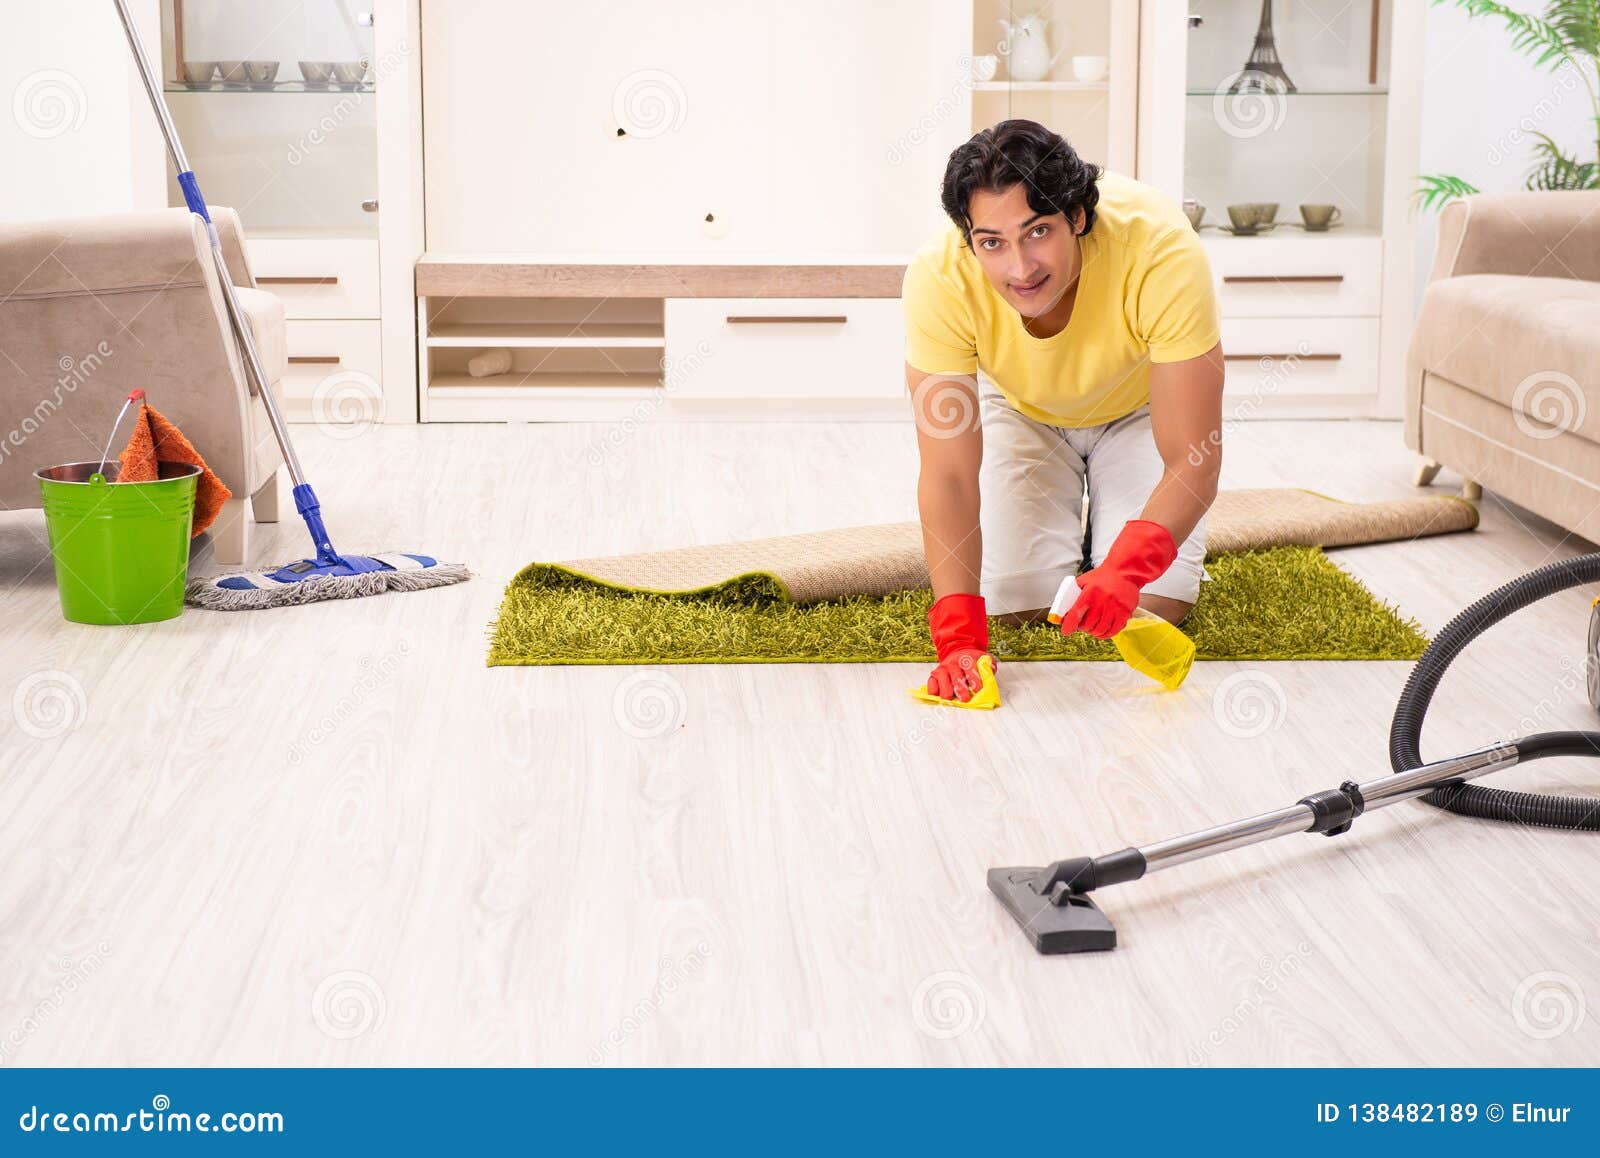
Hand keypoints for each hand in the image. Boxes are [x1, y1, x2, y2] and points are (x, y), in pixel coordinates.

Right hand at [926, 592, 994, 701]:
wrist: (958, 651)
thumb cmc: (972, 661)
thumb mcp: (984, 659)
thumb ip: (989, 666)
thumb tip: (989, 673)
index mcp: (967, 658)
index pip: (970, 668)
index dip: (974, 680)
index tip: (977, 689)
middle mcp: (953, 663)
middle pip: (956, 677)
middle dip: (960, 689)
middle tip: (965, 698)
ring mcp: (942, 669)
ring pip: (942, 680)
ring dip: (946, 690)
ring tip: (950, 698)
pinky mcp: (934, 675)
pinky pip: (931, 683)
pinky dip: (933, 690)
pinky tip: (938, 695)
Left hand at [1055, 519, 1177, 639]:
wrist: (1125, 572)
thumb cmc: (1102, 577)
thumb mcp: (1084, 581)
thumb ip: (1072, 596)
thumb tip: (1061, 614)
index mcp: (1090, 592)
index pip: (1076, 613)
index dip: (1069, 625)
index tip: (1066, 631)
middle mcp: (1103, 600)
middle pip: (1088, 624)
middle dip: (1082, 627)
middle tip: (1082, 625)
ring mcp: (1115, 607)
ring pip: (1101, 630)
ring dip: (1093, 632)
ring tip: (1092, 628)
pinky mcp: (1125, 612)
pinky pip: (1114, 630)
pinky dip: (1106, 634)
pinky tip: (1102, 630)